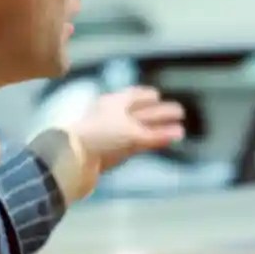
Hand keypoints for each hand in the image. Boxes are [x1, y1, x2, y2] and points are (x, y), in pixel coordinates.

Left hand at [70, 87, 185, 172]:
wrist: (75, 158)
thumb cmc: (102, 136)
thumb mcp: (131, 132)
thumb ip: (156, 134)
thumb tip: (179, 133)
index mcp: (113, 102)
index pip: (133, 95)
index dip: (146, 94)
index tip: (158, 95)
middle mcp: (113, 116)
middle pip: (140, 112)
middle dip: (160, 113)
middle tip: (179, 112)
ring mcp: (114, 134)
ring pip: (141, 129)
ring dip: (159, 129)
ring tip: (179, 131)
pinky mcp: (115, 151)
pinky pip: (137, 143)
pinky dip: (152, 141)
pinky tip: (164, 142)